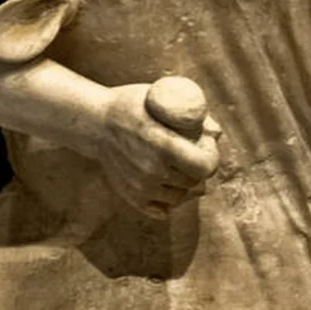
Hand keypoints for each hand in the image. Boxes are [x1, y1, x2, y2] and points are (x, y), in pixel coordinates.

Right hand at [92, 81, 220, 217]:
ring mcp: (141, 187)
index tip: (206, 146)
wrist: (94, 123)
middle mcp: (152, 170)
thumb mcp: (161, 99)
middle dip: (200, 169)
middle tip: (194, 154)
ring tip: (180, 168)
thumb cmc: (131, 106)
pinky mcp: (132, 197)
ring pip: (180, 197)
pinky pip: (162, 210)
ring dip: (186, 185)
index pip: (204, 166)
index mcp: (162, 145)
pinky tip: (168, 184)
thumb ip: (191, 115)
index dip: (212, 157)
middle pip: (195, 182)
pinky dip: (169, 200)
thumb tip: (216, 134)